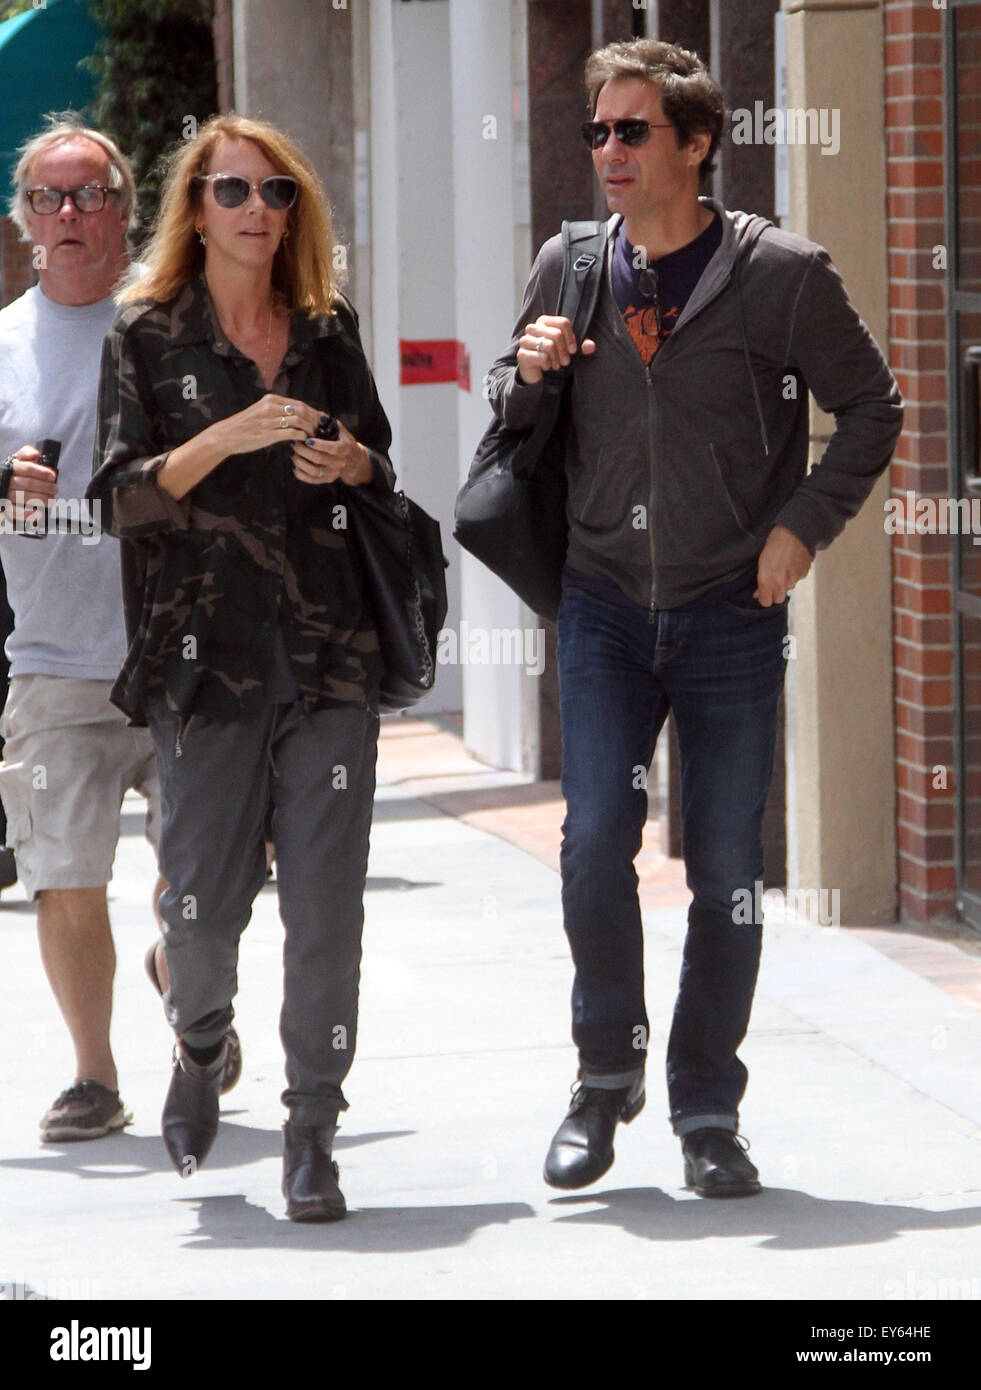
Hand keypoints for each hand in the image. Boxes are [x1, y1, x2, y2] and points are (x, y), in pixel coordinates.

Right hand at [6, 446, 57, 518]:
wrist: (2, 485)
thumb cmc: (14, 474)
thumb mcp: (18, 460)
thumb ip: (25, 453)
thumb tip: (35, 452)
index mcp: (10, 468)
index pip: (27, 468)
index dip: (42, 472)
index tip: (52, 476)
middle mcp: (6, 481)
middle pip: (28, 483)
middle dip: (45, 487)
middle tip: (55, 489)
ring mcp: (5, 494)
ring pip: (24, 497)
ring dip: (41, 499)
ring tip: (51, 499)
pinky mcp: (5, 507)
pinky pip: (15, 511)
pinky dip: (27, 513)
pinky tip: (38, 513)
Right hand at [207, 393, 321, 457]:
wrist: (226, 436)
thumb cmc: (244, 426)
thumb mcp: (260, 412)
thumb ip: (276, 411)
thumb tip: (294, 415)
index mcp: (270, 400)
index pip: (298, 403)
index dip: (312, 412)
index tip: (320, 419)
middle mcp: (271, 407)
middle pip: (301, 410)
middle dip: (314, 420)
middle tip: (322, 429)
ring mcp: (270, 420)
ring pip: (299, 420)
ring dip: (310, 429)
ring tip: (314, 436)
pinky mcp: (268, 434)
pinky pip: (292, 433)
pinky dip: (301, 437)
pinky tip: (305, 441)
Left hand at [291, 418, 372, 486]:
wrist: (352, 459)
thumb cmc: (342, 440)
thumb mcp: (340, 430)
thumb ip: (330, 423)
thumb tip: (318, 417)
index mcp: (345, 448)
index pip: (333, 448)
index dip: (318, 444)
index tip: (307, 439)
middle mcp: (340, 462)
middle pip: (319, 459)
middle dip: (303, 450)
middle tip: (294, 443)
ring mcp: (334, 473)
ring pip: (313, 471)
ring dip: (299, 462)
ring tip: (293, 453)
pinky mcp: (327, 480)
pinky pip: (311, 480)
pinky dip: (300, 473)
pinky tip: (295, 465)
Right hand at [516, 315, 596, 385]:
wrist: (535, 372)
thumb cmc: (552, 357)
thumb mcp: (568, 350)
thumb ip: (581, 347)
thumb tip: (591, 346)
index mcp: (544, 321)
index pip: (563, 323)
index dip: (571, 338)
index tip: (572, 350)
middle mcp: (533, 328)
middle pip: (557, 333)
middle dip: (564, 350)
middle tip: (565, 361)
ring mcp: (525, 340)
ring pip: (549, 345)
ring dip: (556, 358)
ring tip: (557, 365)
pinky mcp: (522, 354)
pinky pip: (541, 357)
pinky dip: (547, 364)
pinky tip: (546, 367)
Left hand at [754, 524, 812, 605]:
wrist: (793, 532)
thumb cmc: (774, 544)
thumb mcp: (761, 562)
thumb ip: (760, 582)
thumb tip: (758, 594)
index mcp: (769, 580)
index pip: (766, 602)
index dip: (764, 598)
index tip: (763, 593)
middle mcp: (782, 582)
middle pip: (779, 599)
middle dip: (775, 593)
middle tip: (773, 580)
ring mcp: (795, 578)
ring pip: (789, 588)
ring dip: (785, 582)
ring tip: (783, 566)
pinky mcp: (804, 573)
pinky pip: (797, 579)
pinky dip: (794, 574)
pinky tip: (791, 563)